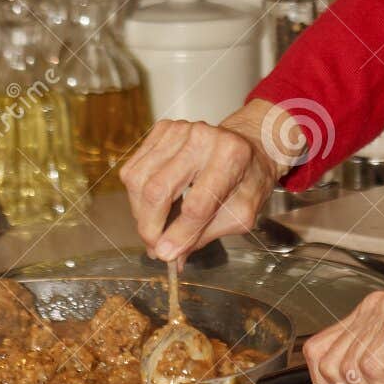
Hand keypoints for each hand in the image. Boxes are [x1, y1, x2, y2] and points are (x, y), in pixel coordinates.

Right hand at [120, 100, 292, 261]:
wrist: (249, 145)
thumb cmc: (247, 180)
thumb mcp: (241, 213)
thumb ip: (205, 234)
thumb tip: (171, 255)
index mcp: (232, 157)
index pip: (196, 204)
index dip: (178, 234)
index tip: (167, 254)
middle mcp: (204, 137)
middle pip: (158, 190)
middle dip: (150, 227)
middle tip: (154, 247)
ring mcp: (180, 129)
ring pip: (138, 180)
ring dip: (141, 212)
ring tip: (155, 226)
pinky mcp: (163, 129)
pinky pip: (134, 168)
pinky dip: (137, 194)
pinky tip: (154, 203)